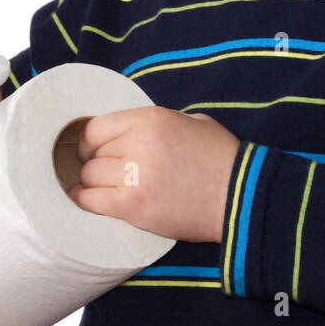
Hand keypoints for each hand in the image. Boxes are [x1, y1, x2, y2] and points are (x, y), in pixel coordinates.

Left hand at [66, 107, 240, 242]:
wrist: (240, 196)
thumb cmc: (220, 159)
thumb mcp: (190, 122)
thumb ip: (154, 124)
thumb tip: (126, 133)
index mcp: (150, 119)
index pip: (96, 127)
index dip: (91, 141)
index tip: (93, 151)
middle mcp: (138, 143)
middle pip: (92, 152)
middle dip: (96, 163)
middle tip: (106, 173)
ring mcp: (134, 176)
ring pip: (89, 176)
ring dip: (93, 183)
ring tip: (104, 189)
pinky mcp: (134, 207)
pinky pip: (91, 201)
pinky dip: (85, 201)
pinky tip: (89, 201)